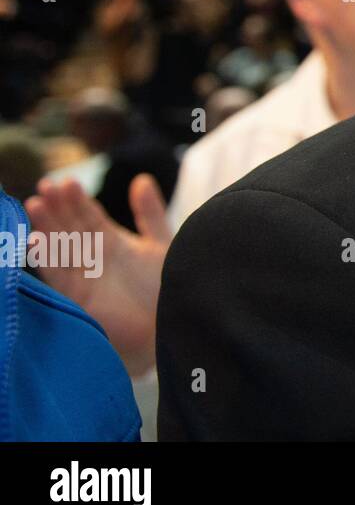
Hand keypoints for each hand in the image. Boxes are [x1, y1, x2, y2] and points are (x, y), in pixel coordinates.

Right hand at [25, 174, 172, 376]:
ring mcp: (83, 276)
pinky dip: (46, 259)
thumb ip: (150, 212)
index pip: (89, 215)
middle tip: (44, 186)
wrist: (169, 325)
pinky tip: (35, 241)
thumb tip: (141, 179)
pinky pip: (58, 275)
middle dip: (57, 207)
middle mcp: (92, 257)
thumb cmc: (166, 286)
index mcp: (111, 242)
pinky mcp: (77, 298)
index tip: (65, 181)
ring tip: (35, 204)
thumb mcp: (159, 243)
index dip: (77, 199)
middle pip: (70, 227)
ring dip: (46, 227)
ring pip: (60, 247)